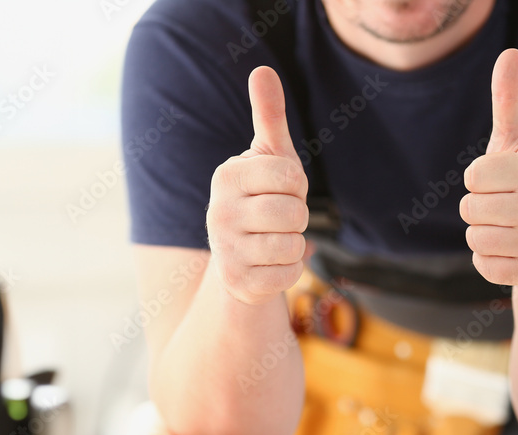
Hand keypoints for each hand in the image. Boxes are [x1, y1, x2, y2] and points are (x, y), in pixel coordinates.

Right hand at [207, 66, 307, 304]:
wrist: (241, 257)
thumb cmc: (262, 196)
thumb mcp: (268, 157)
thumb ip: (268, 115)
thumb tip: (262, 69)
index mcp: (227, 175)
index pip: (292, 175)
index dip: (298, 184)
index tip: (281, 189)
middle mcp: (218, 212)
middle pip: (294, 212)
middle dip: (298, 216)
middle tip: (280, 218)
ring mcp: (225, 250)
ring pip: (294, 244)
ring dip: (295, 243)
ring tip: (274, 239)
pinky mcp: (238, 282)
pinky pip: (292, 273)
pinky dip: (291, 270)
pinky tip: (270, 265)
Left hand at [460, 49, 517, 286]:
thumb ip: (509, 99)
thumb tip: (510, 52)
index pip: (473, 176)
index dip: (480, 179)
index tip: (502, 181)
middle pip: (469, 208)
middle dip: (480, 207)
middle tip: (506, 207)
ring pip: (473, 237)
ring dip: (484, 233)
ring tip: (510, 228)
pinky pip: (482, 264)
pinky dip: (490, 259)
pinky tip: (512, 249)